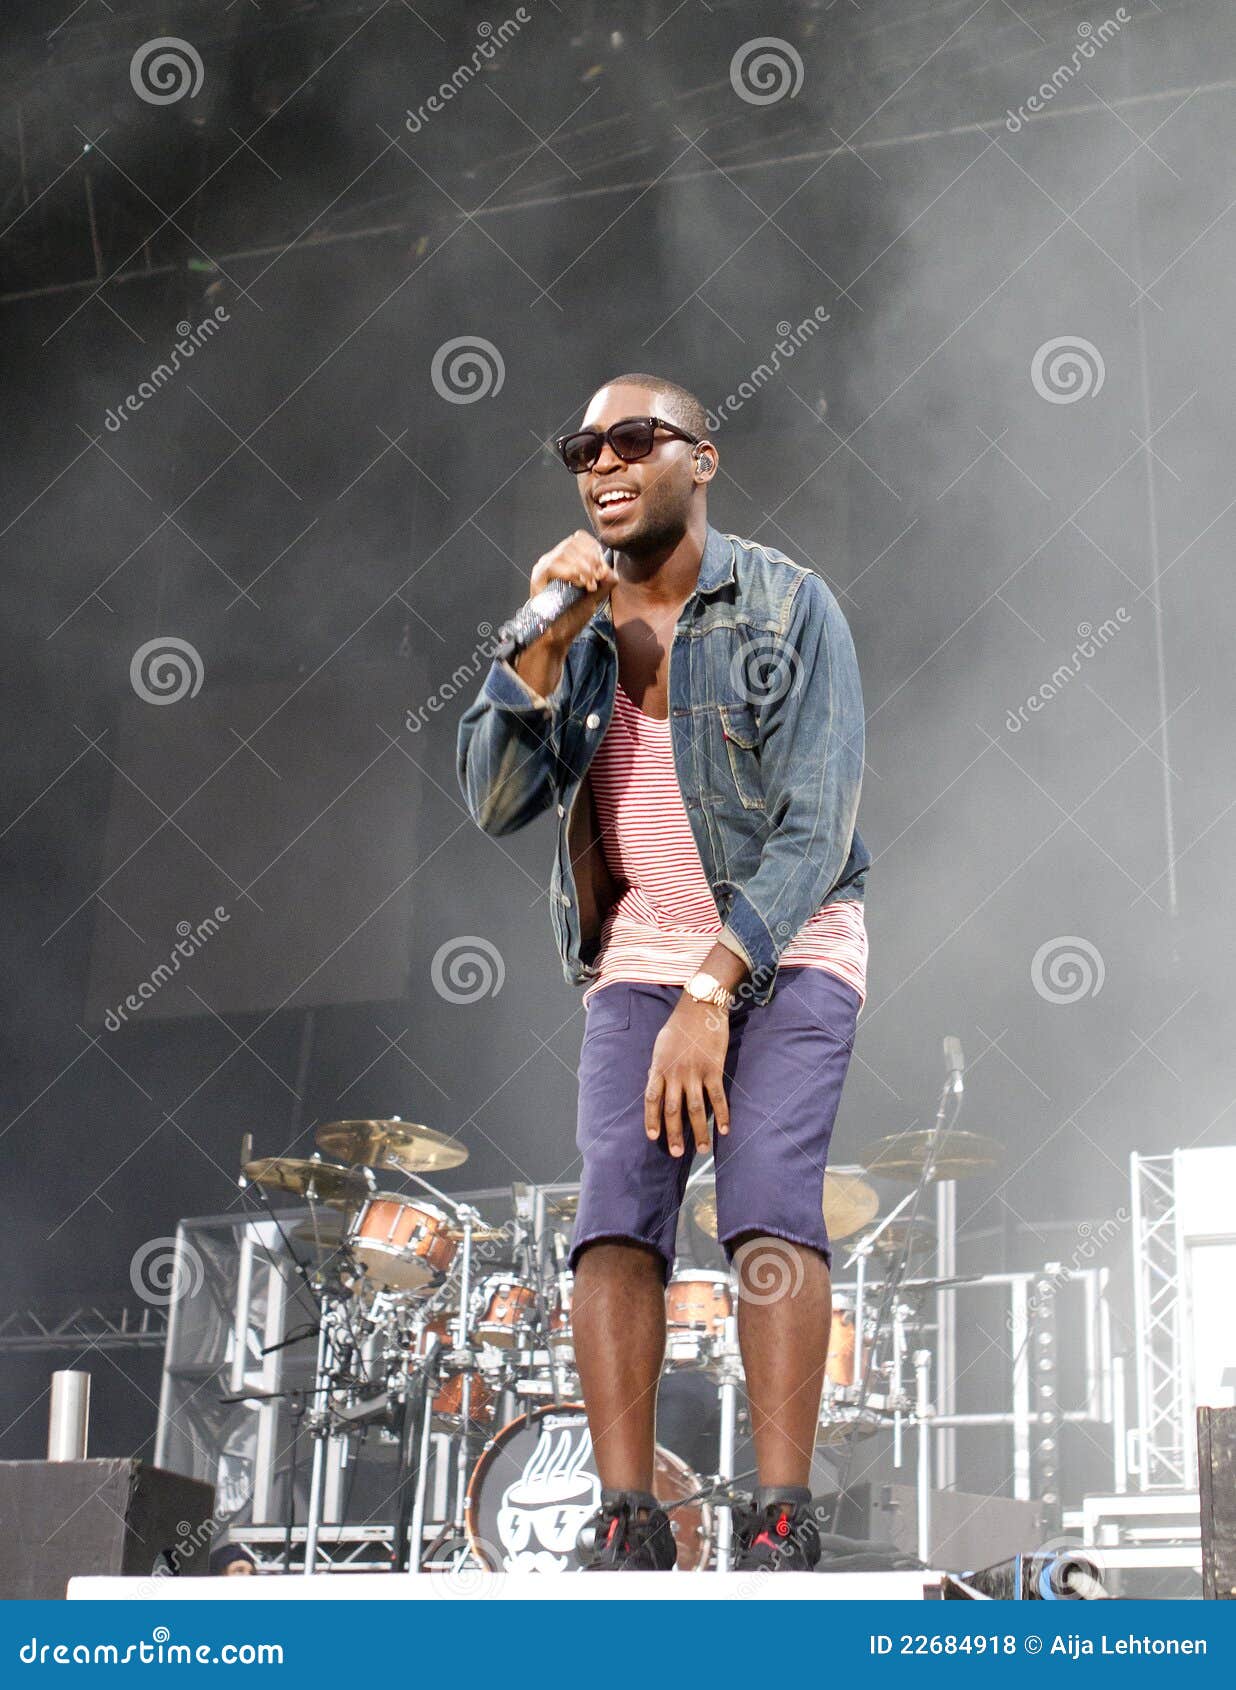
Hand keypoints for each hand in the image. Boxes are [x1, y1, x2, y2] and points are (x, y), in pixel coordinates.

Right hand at [528, 531, 618, 649]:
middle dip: (591, 559)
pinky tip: (579, 585)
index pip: (580, 539)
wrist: (556, 636)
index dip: (594, 549)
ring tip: (589, 585)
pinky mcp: (537, 577)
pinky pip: (554, 564)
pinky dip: (571, 572)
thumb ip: (604, 584)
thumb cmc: (572, 618)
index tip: (602, 568)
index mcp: (566, 560)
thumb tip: (611, 571)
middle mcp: (553, 559)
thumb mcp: (594, 599)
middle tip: (597, 578)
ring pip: (565, 551)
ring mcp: (544, 567)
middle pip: (573, 542)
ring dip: (583, 567)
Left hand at [644, 995, 730, 1157]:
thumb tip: (655, 1086)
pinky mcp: (714, 1069)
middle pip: (672, 1110)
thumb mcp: (660, 1046)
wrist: (700, 1007)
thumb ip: (658, 1068)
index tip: (653, 1138)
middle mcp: (675, 1074)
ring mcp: (695, 1073)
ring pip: (696, 1109)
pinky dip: (722, 1115)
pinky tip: (724, 1130)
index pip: (651, 1100)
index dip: (652, 1120)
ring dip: (699, 1132)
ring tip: (703, 1150)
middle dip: (674, 1134)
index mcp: (659, 1068)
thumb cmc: (678, 1026)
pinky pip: (717, 1097)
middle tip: (677, 1154)